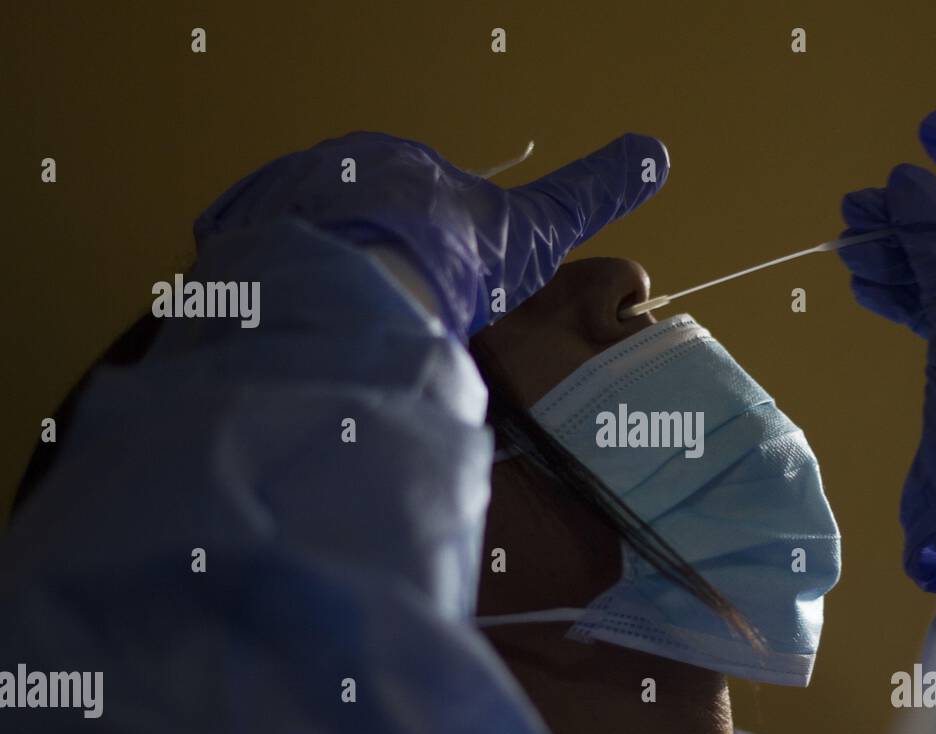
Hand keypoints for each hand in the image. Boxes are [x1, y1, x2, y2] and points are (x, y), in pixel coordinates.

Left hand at [193, 131, 668, 338]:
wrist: (365, 282)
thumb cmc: (455, 255)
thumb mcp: (536, 228)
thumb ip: (591, 191)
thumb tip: (658, 148)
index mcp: (401, 162)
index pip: (418, 202)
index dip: (434, 251)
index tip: (438, 291)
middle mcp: (334, 168)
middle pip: (356, 223)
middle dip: (375, 268)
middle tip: (395, 326)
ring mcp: (279, 200)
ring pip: (304, 244)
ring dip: (323, 285)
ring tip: (346, 341)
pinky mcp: (235, 239)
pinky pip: (249, 265)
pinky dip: (271, 297)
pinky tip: (296, 335)